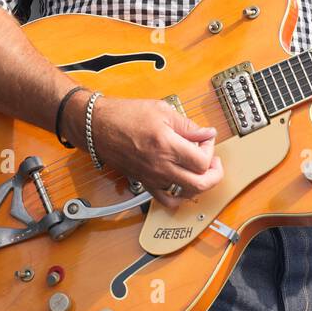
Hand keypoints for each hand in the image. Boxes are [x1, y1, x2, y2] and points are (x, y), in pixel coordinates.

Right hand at [68, 95, 224, 210]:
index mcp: (166, 146)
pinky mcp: (145, 183)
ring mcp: (153, 178)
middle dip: (214, 173)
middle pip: (200, 184)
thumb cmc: (125, 115)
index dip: (210, 150)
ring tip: (200, 170)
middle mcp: (160, 167)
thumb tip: (207, 134)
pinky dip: (180, 197)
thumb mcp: (162, 110)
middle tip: (214, 162)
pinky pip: (167, 201)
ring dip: (200, 184)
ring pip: (187, 195)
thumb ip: (188, 125)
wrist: (98, 127)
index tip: (206, 139)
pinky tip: (184, 184)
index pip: (202, 161)